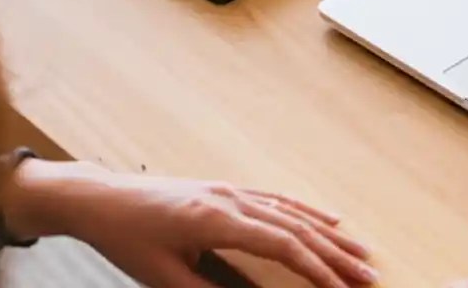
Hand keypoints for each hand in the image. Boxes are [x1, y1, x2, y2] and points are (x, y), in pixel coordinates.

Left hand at [5, 160, 376, 287]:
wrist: (99, 197)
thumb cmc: (125, 237)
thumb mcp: (160, 276)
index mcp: (215, 218)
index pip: (281, 245)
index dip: (316, 268)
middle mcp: (230, 198)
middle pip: (296, 227)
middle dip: (335, 254)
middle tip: (368, 276)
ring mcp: (230, 190)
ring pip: (292, 211)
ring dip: (329, 233)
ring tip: (360, 251)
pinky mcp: (226, 189)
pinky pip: (277, 199)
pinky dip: (307, 211)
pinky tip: (327, 219)